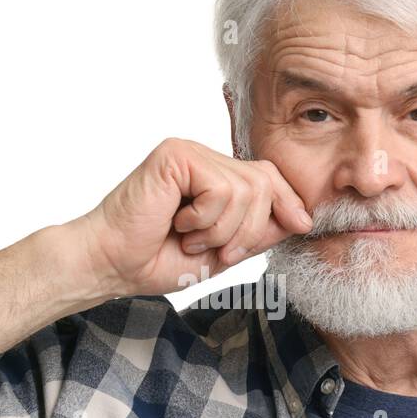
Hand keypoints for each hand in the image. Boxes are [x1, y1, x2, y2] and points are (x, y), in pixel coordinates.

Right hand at [75, 137, 312, 297]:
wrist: (113, 264)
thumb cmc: (155, 259)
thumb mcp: (221, 251)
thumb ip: (256, 232)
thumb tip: (300, 217)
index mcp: (213, 176)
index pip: (268, 176)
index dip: (289, 201)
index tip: (303, 225)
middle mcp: (203, 158)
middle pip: (264, 181)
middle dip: (251, 229)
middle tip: (221, 254)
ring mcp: (189, 153)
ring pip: (246, 189)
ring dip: (223, 230)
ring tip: (191, 240)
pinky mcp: (176, 156)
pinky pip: (221, 188)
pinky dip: (205, 219)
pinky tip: (179, 224)